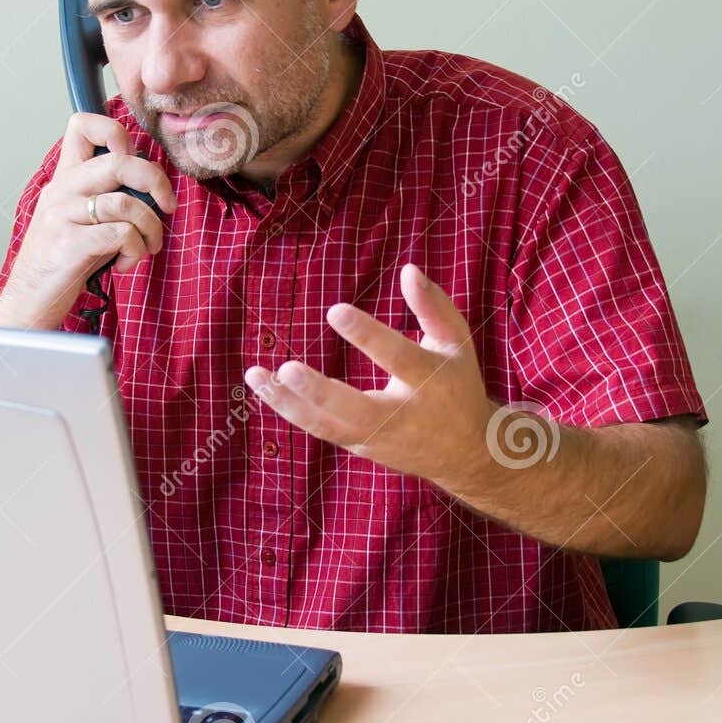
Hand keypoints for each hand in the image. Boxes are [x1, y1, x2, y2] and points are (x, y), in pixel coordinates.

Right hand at [0, 112, 175, 330]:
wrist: (28, 301)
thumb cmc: (61, 261)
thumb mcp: (80, 218)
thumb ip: (105, 194)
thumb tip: (149, 181)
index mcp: (64, 178)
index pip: (82, 125)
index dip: (116, 131)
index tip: (137, 161)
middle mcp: (61, 190)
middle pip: (120, 160)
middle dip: (157, 181)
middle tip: (167, 205)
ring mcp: (63, 216)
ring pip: (127, 203)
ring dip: (151, 228)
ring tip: (147, 246)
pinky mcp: (70, 244)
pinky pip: (122, 234)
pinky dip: (136, 250)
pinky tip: (125, 263)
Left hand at [243, 264, 495, 492]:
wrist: (467, 453)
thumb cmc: (457, 386)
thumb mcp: (456, 343)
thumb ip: (434, 306)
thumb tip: (407, 269)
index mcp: (431, 383)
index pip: (398, 359)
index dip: (368, 336)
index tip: (334, 311)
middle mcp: (403, 416)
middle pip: (357, 410)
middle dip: (320, 393)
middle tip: (287, 369)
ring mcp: (378, 437)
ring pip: (328, 426)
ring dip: (288, 403)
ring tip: (254, 374)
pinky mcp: (360, 447)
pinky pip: (322, 429)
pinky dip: (292, 410)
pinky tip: (265, 386)